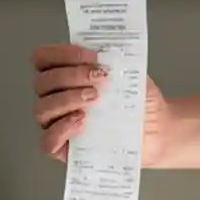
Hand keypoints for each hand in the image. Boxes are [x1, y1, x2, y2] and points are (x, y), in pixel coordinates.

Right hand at [30, 43, 171, 164]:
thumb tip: (108, 50)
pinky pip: (48, 141)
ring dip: (67, 99)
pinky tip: (81, 121)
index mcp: (65, 74)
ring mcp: (56, 123)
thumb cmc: (139, 102)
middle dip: (71, 75)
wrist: (157, 131)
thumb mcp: (131, 74)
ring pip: (42, 109)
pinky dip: (62, 129)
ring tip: (94, 98)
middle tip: (99, 77)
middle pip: (43, 82)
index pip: (44, 58)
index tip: (93, 56)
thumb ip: (117, 61)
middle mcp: (55, 97)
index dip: (62, 53)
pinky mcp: (63, 149)